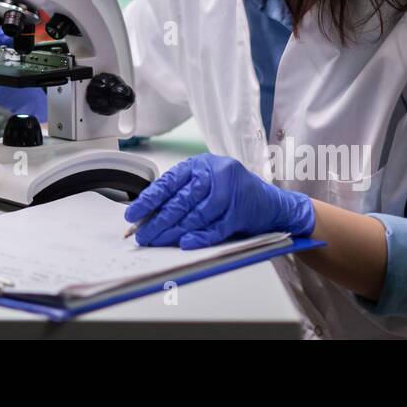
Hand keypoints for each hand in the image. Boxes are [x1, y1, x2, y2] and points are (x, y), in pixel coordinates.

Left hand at [125, 153, 314, 248]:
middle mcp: (215, 174)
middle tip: (142, 234)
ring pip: (195, 215)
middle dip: (158, 220)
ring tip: (156, 240)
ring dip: (173, 231)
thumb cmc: (235, 192)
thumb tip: (150, 212)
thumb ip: (182, 192)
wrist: (272, 203)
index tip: (133, 214)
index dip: (149, 199)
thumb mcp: (207, 182)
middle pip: (180, 200)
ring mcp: (230, 192)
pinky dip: (199, 237)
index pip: (169, 182)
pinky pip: (215, 228)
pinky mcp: (241, 212)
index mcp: (202, 164)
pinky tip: (184, 242)